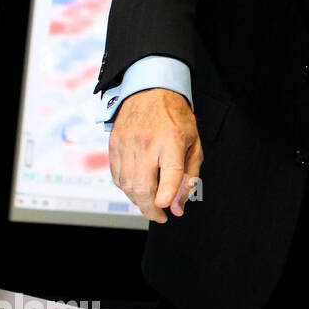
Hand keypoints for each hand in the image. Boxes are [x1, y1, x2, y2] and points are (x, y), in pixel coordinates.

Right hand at [108, 88, 201, 222]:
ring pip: (127, 184)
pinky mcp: (114, 145)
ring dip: (138, 201)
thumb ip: (188, 177)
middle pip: (142, 185)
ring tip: (150, 204)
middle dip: (150, 208)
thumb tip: (177, 207)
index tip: (166, 210)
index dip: (167, 193)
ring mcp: (127, 143)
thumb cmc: (176, 118)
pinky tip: (137, 189)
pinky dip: (126, 188)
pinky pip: (117, 176)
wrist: (151, 92)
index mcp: (171, 140)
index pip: (169, 172)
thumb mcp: (193, 144)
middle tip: (160, 216)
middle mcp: (146, 142)